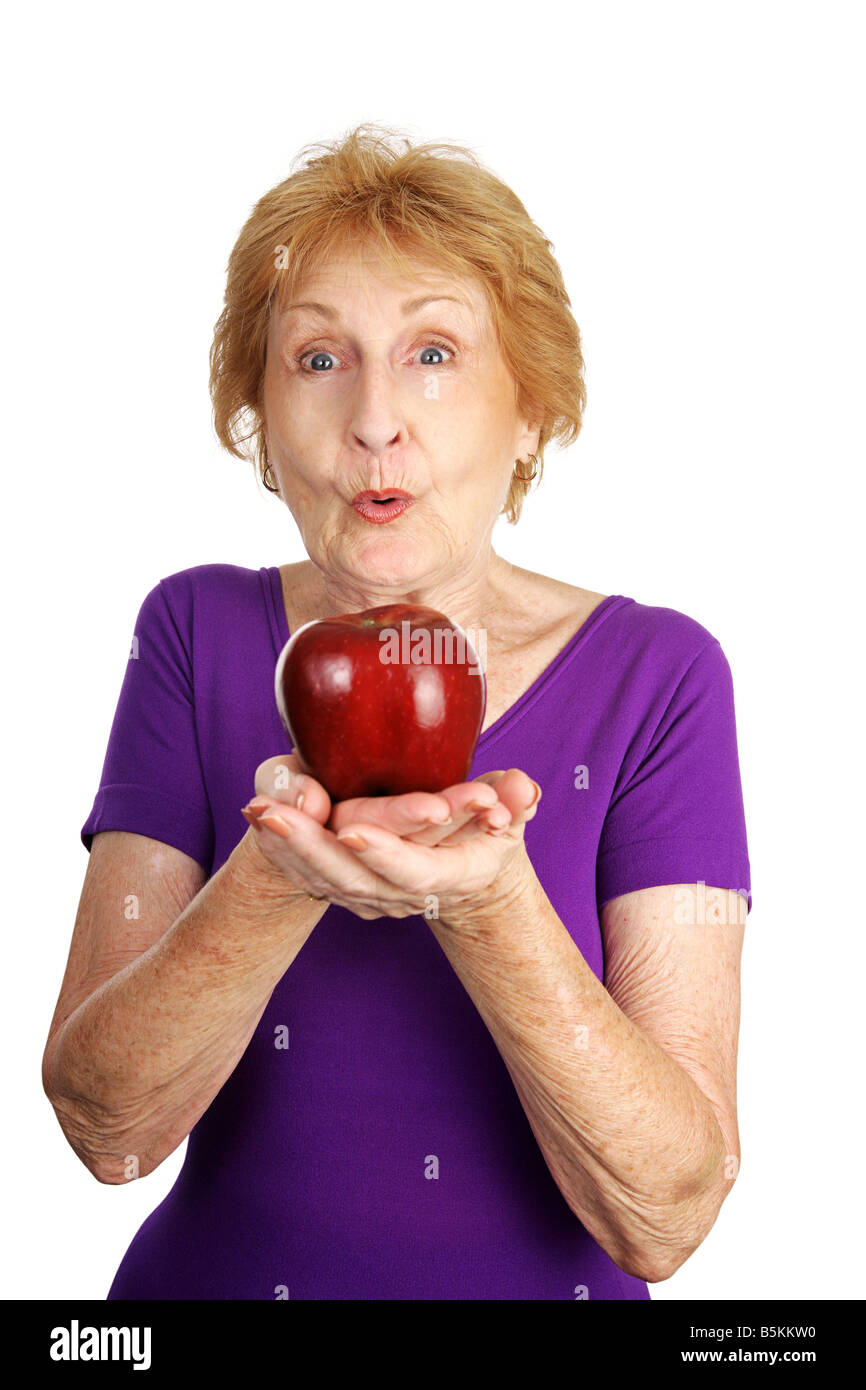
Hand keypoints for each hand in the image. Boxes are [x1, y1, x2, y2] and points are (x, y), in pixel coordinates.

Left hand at [241, 755, 541, 919]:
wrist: (467, 875)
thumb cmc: (489, 833)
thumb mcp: (510, 814)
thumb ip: (517, 800)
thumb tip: (523, 789)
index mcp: (445, 877)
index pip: (413, 872)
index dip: (385, 853)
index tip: (352, 829)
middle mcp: (399, 895)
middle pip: (349, 878)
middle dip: (310, 844)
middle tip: (272, 811)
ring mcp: (367, 895)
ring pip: (319, 877)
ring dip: (285, 843)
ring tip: (257, 807)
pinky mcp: (342, 885)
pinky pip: (304, 870)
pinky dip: (277, 845)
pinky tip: (256, 812)